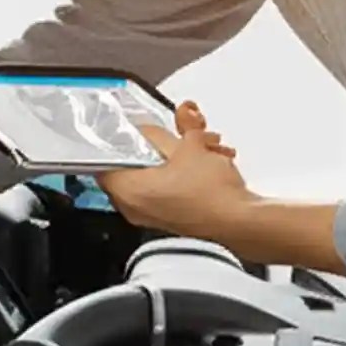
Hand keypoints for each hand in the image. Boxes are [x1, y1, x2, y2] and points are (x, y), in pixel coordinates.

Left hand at [98, 101, 256, 238]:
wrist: (241, 224)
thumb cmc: (212, 196)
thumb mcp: (189, 147)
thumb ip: (173, 128)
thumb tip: (163, 122)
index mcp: (128, 190)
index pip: (104, 161)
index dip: (119, 139)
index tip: (130, 127)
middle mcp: (135, 207)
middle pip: (135, 165)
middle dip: (160, 143)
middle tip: (176, 132)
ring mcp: (154, 215)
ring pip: (158, 174)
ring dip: (180, 155)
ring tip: (204, 145)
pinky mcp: (174, 219)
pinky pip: (171, 188)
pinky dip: (186, 172)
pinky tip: (210, 161)